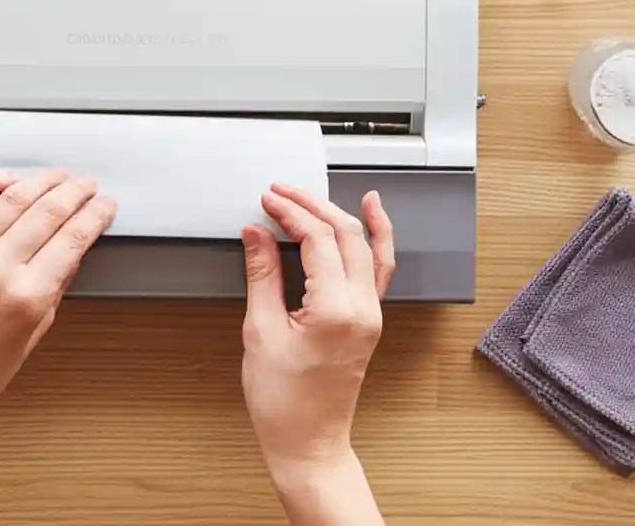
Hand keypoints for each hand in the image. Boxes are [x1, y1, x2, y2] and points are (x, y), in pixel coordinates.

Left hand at [0, 169, 117, 444]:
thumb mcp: (33, 336)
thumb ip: (54, 289)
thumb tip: (71, 252)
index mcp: (28, 297)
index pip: (74, 239)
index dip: (95, 215)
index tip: (104, 204)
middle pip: (48, 212)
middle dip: (74, 192)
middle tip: (85, 184)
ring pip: (10, 200)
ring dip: (40, 182)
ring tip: (54, 176)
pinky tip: (2, 179)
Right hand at [240, 183, 393, 523]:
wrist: (307, 442)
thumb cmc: (283, 402)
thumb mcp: (260, 332)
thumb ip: (261, 275)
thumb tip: (256, 234)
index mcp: (336, 309)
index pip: (317, 240)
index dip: (290, 213)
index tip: (267, 201)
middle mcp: (362, 308)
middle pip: (346, 235)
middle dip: (313, 206)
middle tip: (282, 192)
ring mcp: (371, 314)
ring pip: (367, 246)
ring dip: (342, 215)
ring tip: (321, 193)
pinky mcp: (369, 321)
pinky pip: (378, 269)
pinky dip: (374, 239)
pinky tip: (369, 219)